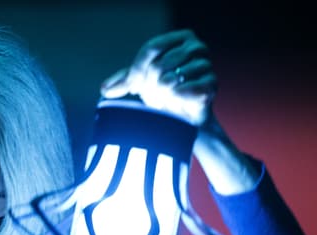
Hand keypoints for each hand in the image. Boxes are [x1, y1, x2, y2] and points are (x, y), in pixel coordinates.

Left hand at [100, 29, 215, 125]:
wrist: (186, 115)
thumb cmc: (164, 91)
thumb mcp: (142, 81)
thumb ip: (124, 80)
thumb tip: (105, 89)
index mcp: (180, 38)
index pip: (151, 48)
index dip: (137, 70)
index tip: (131, 87)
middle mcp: (196, 47)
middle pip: (159, 64)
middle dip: (149, 85)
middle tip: (151, 95)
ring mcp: (206, 65)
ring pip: (169, 80)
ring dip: (160, 95)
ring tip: (164, 98)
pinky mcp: (211, 85)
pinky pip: (182, 92)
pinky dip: (173, 100)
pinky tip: (174, 103)